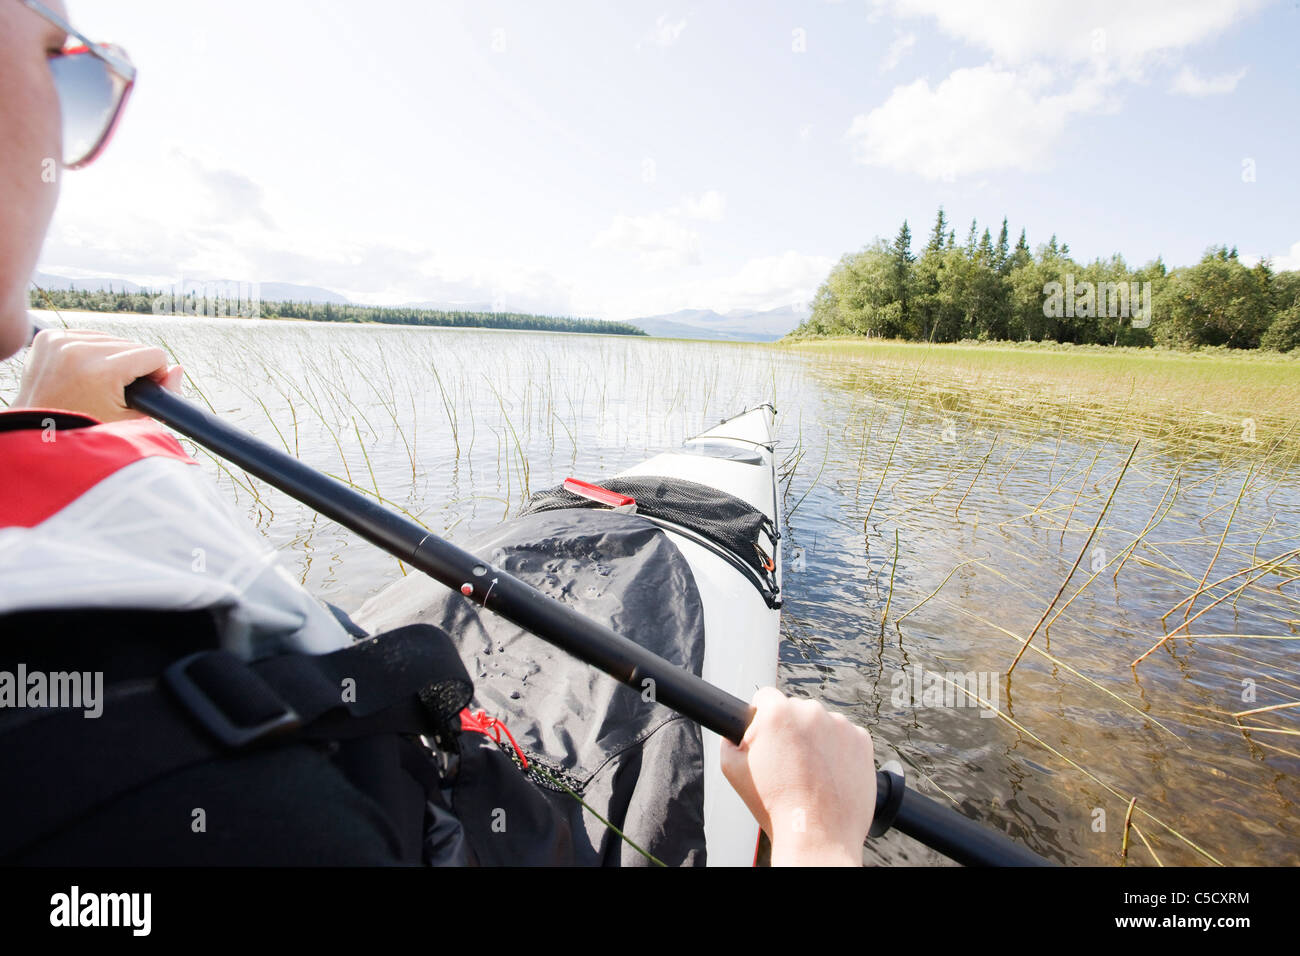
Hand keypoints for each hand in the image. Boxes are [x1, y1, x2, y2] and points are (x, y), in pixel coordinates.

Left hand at [13, 329, 182, 422]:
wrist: (37, 429)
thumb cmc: (87, 430)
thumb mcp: (131, 420)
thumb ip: (162, 395)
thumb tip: (177, 369)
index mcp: (101, 371)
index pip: (153, 355)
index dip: (154, 376)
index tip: (139, 393)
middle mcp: (78, 350)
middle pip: (132, 345)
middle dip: (131, 367)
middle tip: (112, 392)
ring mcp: (59, 341)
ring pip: (111, 339)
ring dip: (112, 358)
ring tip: (97, 383)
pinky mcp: (47, 336)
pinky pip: (88, 335)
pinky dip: (91, 351)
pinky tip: (84, 372)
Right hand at [720, 687, 875, 865]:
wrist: (817, 835)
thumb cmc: (775, 805)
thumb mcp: (733, 769)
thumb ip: (730, 739)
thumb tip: (736, 730)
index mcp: (777, 712)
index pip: (765, 697)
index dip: (761, 717)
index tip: (766, 736)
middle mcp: (811, 711)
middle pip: (795, 710)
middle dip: (790, 730)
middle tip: (787, 763)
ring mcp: (841, 725)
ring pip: (822, 724)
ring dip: (816, 740)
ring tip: (810, 774)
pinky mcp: (862, 741)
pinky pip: (845, 738)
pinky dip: (838, 751)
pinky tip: (829, 775)